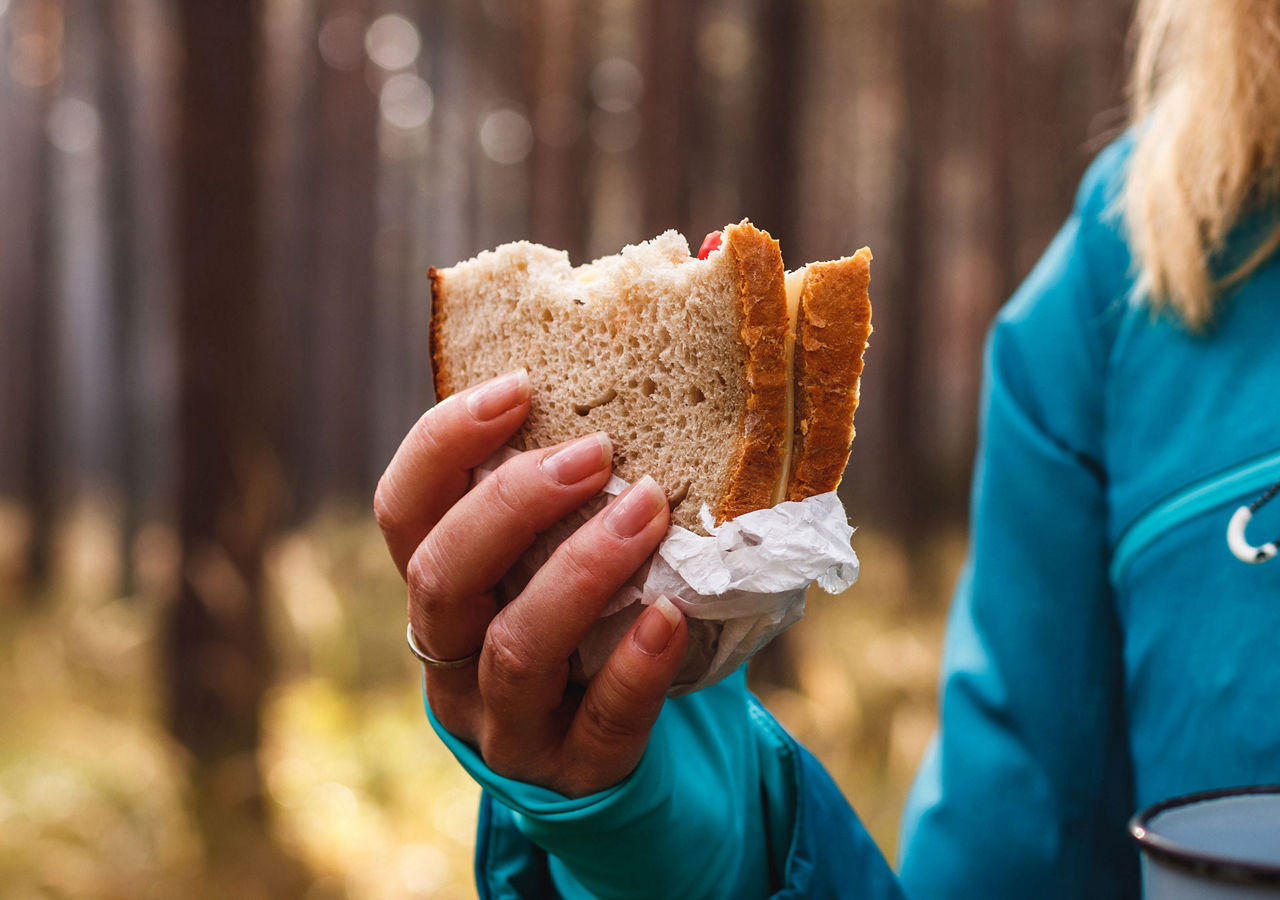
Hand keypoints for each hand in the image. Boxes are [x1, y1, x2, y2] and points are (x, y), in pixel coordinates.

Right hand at [374, 370, 688, 796]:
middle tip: (596, 452)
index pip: (403, 512)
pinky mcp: (576, 772)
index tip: (518, 386)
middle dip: (513, 504)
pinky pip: (601, 719)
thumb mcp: (542, 570)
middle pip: (442, 577)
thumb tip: (619, 391)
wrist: (607, 759)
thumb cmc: (578, 633)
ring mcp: (507, 725)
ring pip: (514, 650)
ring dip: (581, 571)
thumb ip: (553, 508)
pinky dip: (637, 664)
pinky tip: (672, 614)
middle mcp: (451, 661)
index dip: (443, 444)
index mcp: (439, 594)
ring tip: (649, 511)